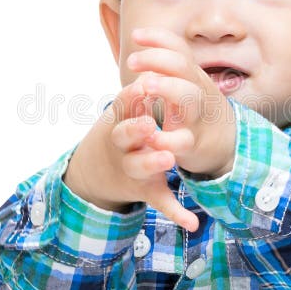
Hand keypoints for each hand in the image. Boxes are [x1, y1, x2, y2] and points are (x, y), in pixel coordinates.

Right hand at [62, 74, 200, 231]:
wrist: (97, 173)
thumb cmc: (119, 134)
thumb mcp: (119, 114)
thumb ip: (134, 96)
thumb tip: (151, 67)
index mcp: (119, 121)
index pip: (123, 104)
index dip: (133, 96)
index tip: (145, 85)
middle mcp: (122, 146)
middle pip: (124, 135)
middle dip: (135, 129)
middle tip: (148, 124)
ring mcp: (133, 168)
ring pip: (140, 167)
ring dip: (152, 162)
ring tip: (167, 159)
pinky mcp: (146, 190)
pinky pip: (161, 202)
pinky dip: (177, 213)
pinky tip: (193, 222)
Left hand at [125, 26, 235, 178]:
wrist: (228, 144)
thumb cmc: (197, 109)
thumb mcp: (187, 83)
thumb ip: (167, 64)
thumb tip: (138, 36)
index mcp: (192, 76)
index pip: (179, 49)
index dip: (159, 38)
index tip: (135, 35)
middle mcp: (197, 91)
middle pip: (182, 66)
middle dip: (156, 59)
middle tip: (131, 61)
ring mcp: (196, 117)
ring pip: (189, 97)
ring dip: (167, 87)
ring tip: (145, 85)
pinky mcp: (192, 144)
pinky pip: (182, 141)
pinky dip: (166, 139)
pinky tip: (149, 136)